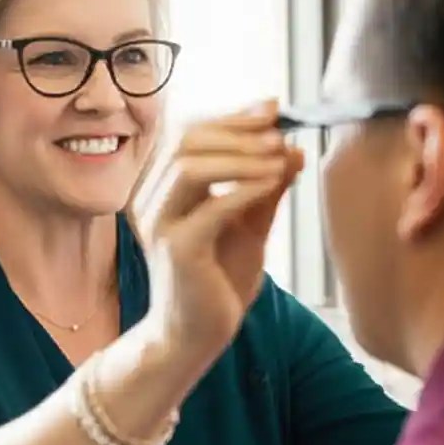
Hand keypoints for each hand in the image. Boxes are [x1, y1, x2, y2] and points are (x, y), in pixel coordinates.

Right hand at [130, 99, 304, 372]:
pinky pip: (209, 208)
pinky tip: (274, 181)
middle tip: (278, 129)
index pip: (188, 133)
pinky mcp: (177, 250)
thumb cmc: (217, 282)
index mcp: (163, 189)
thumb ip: (266, 187)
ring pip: (189, 167)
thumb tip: (292, 147)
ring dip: (240, 154)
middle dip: (236, 128)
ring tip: (279, 153)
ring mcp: (160, 225)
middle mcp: (152, 201)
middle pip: (185, 141)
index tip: (272, 107)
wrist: (196, 337)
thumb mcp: (250, 225)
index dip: (231, 115)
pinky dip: (244, 188)